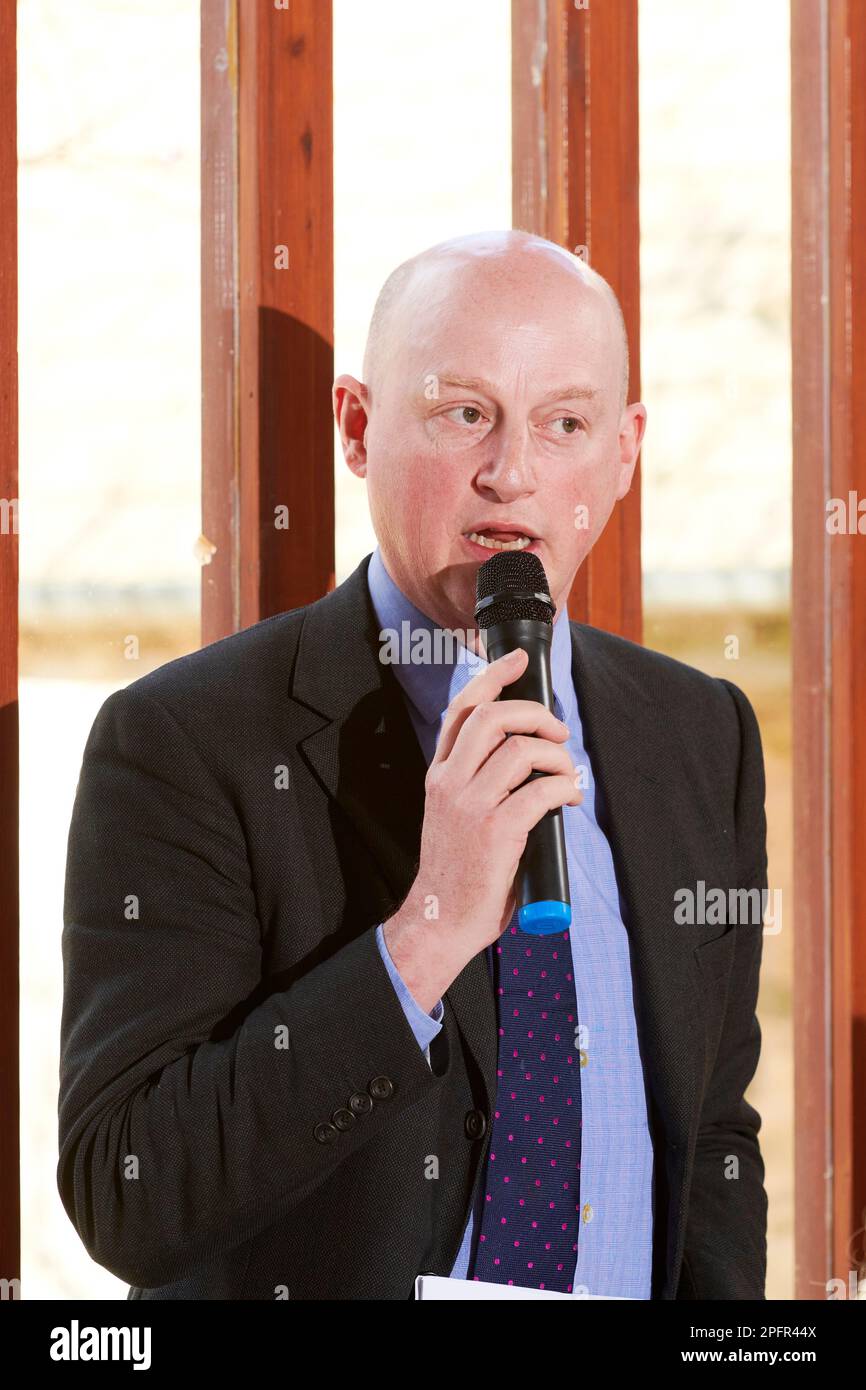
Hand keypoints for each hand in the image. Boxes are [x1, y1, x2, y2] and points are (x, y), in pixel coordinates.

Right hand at [383, 647, 581, 1010]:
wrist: (440, 918)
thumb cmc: (457, 870)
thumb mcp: (454, 814)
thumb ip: (478, 782)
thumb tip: (529, 756)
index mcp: (440, 774)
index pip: (462, 708)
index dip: (493, 676)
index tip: (518, 660)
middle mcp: (450, 782)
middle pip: (493, 716)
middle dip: (535, 713)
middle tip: (558, 731)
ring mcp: (470, 805)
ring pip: (521, 750)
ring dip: (557, 756)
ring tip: (567, 775)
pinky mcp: (496, 832)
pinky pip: (540, 791)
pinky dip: (565, 788)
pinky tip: (570, 799)